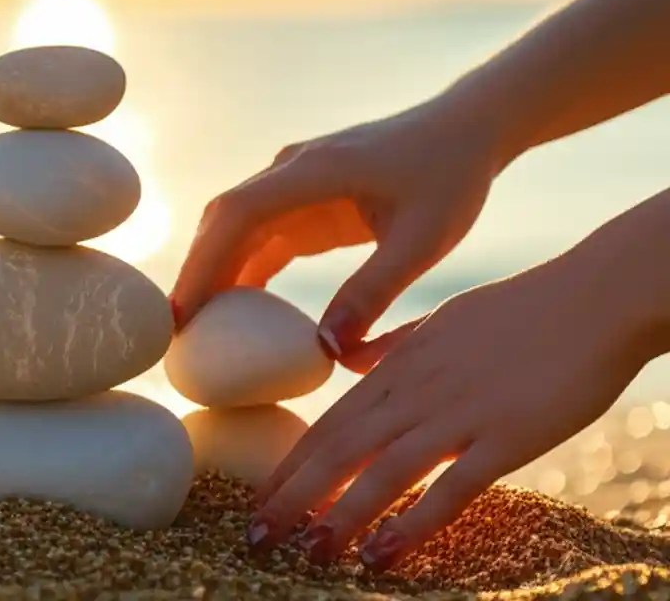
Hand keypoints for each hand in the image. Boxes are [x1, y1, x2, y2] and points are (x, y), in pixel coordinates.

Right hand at [170, 100, 503, 366]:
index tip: (182, 312)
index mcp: (313, 171)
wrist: (467, 130)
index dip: (203, 263)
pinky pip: (261, 235)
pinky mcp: (305, 197)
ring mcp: (294, 182)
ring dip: (215, 273)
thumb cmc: (452, 178)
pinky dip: (244, 269)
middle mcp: (291, 169)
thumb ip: (373, 292)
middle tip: (176, 333)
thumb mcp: (422, 242)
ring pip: (235, 227)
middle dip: (196, 274)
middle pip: (222, 221)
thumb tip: (326, 349)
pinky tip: (237, 310)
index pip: (236, 215)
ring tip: (198, 329)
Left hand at [248, 252, 655, 569]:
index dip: (292, 464)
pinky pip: (451, 488)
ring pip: (384, 471)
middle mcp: (417, 390)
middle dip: (294, 495)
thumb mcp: (439, 319)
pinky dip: (412, 523)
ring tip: (306, 552)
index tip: (259, 496)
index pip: (331, 422)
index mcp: (400, 365)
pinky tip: (380, 554)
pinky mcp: (506, 436)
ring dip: (341, 516)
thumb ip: (392, 347)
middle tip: (256, 534)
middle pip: (341, 449)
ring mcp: (460, 413)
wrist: (594, 296)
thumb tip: (350, 361)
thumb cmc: (518, 310)